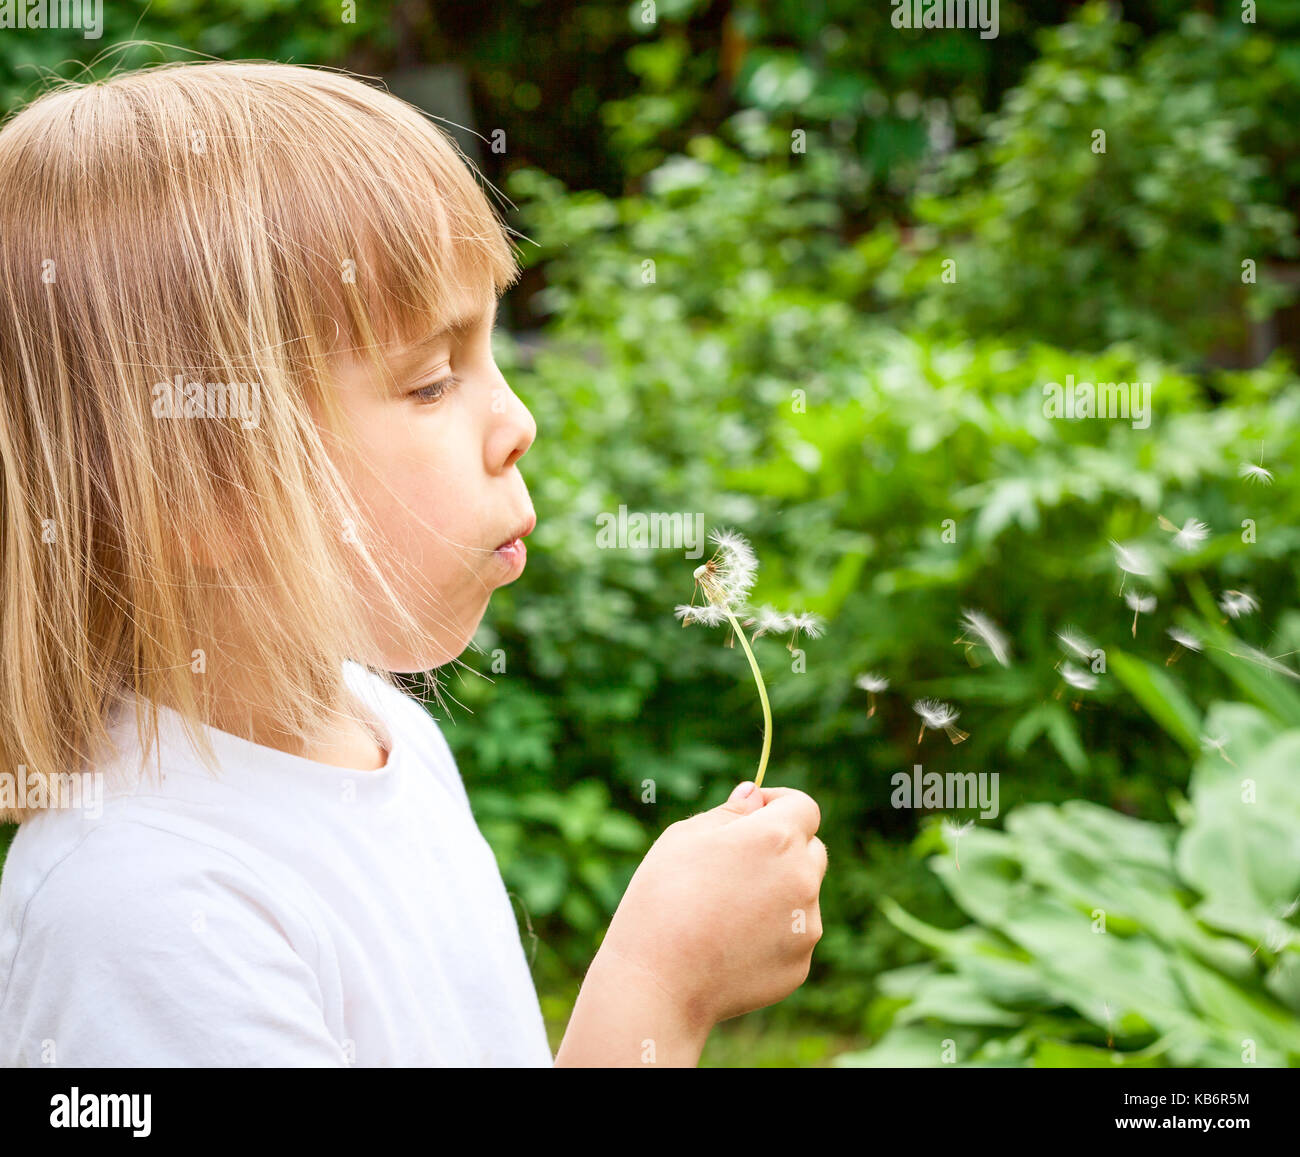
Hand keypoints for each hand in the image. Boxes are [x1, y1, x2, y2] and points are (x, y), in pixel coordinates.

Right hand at [596, 780, 827, 1031]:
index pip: (803, 806)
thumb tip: (755, 796)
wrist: (657, 981)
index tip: (755, 813)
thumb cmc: (662, 898)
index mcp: (776, 837)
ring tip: (724, 911)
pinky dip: (771, 933)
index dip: (779, 804)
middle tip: (737, 864)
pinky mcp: (800, 964)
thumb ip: (729, 812)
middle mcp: (802, 878)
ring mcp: (805, 926)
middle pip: (811, 850)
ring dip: (777, 892)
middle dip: (784, 848)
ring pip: (802, 895)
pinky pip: (793, 936)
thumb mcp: (684, 838)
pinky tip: (729, 943)